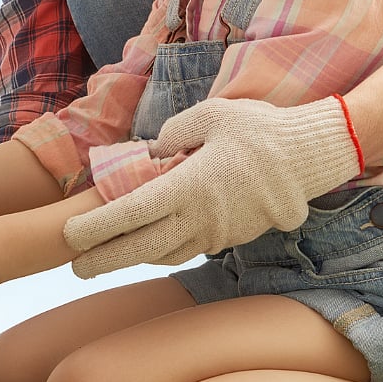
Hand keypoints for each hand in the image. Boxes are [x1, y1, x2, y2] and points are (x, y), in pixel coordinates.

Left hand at [65, 95, 361, 276]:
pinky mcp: (233, 237)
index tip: (71, 234)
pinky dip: (162, 251)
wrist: (312, 157)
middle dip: (105, 259)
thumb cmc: (261, 129)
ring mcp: (219, 232)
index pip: (133, 213)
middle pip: (143, 248)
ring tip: (102, 259)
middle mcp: (202, 217)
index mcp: (191, 185)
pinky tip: (146, 246)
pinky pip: (189, 248)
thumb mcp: (213, 114)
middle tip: (74, 266)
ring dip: (132, 258)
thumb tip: (151, 152)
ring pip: (166, 253)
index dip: (98, 227)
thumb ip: (176, 133)